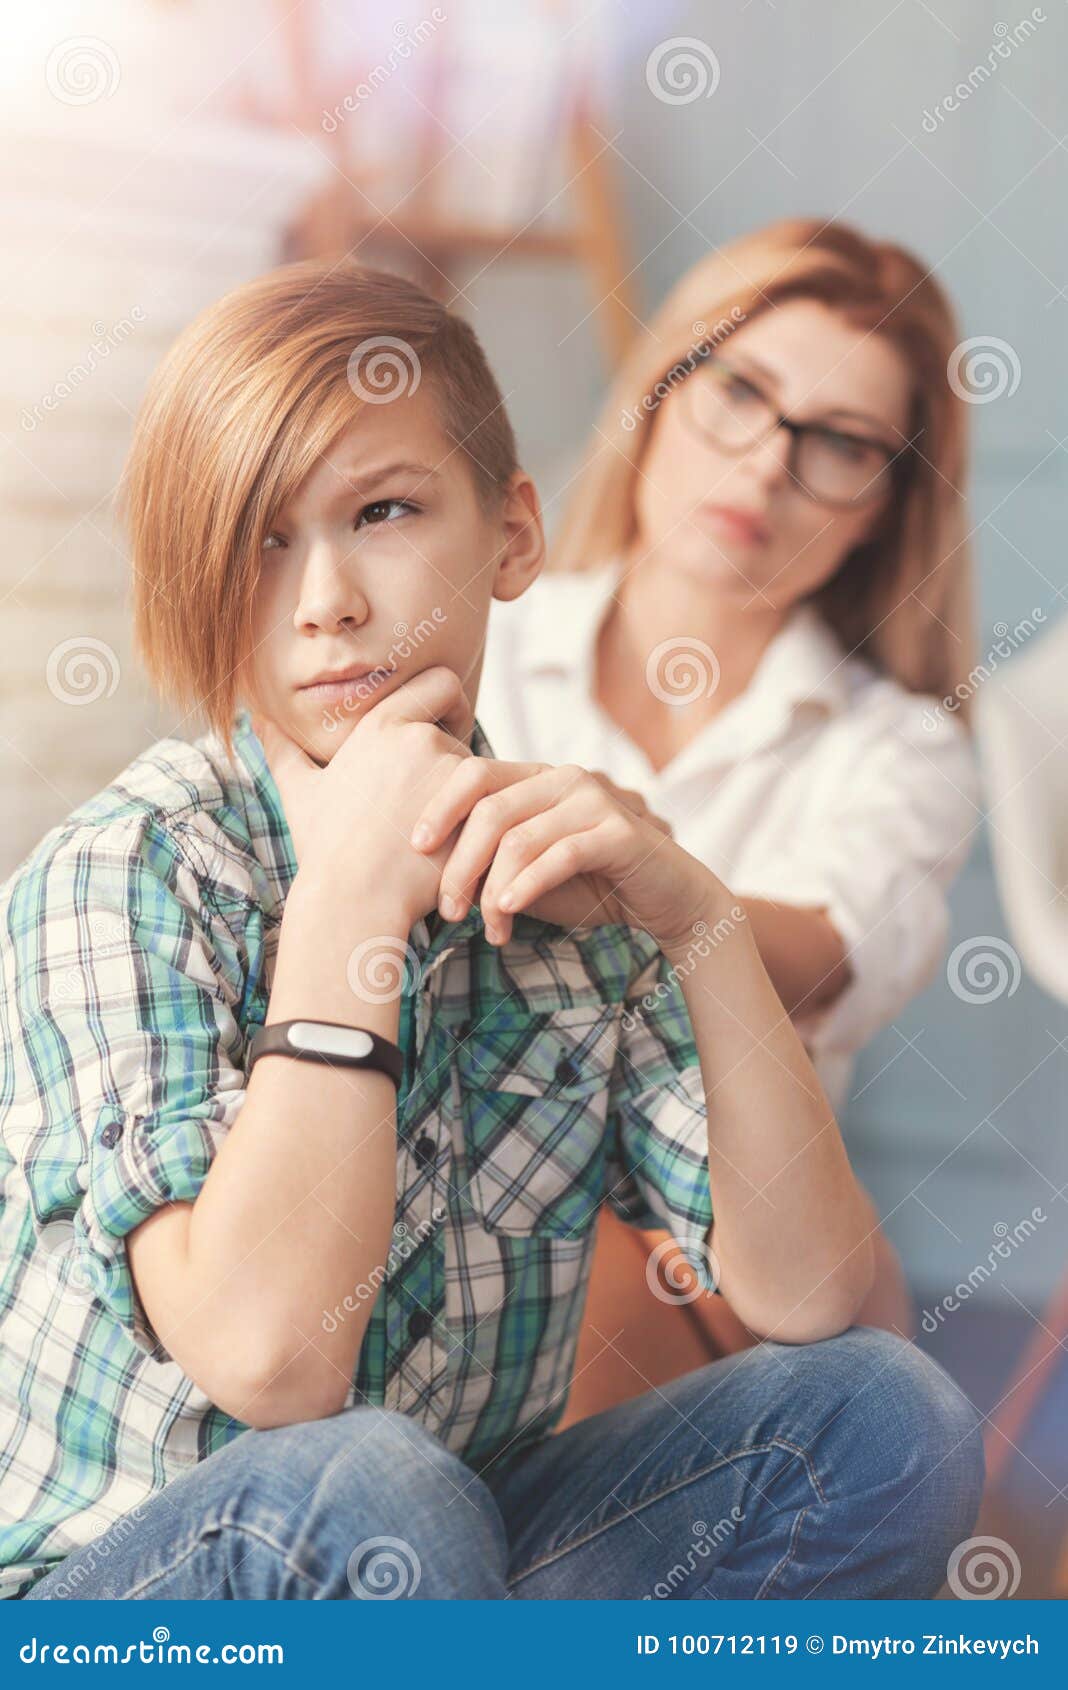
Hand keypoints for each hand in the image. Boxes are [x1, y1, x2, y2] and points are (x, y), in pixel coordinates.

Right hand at [251, 666, 473, 928]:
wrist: (353, 899)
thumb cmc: (325, 848)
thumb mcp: (300, 793)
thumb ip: (281, 749)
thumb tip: (253, 717)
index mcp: (382, 725)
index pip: (440, 682)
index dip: (451, 702)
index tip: (448, 726)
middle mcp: (421, 737)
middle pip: (463, 732)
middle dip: (456, 759)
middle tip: (442, 797)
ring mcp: (452, 772)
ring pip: (481, 774)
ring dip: (470, 799)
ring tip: (446, 838)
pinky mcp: (477, 809)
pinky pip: (496, 807)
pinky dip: (486, 826)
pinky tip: (465, 852)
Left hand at [409, 757, 719, 950]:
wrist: (665, 900)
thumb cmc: (591, 886)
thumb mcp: (529, 876)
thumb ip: (491, 865)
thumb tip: (434, 878)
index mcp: (538, 779)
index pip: (475, 775)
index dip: (440, 807)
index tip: (415, 847)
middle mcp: (564, 779)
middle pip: (491, 811)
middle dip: (460, 865)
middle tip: (448, 910)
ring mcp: (594, 802)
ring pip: (520, 838)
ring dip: (493, 890)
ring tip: (486, 926)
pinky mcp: (619, 832)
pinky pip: (560, 855)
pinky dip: (528, 885)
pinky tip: (507, 911)